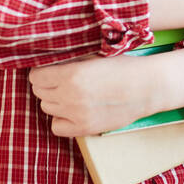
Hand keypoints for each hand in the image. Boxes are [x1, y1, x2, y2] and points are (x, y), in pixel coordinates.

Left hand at [28, 55, 155, 137]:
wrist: (147, 87)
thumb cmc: (123, 67)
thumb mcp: (94, 55)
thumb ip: (70, 59)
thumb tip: (47, 59)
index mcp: (72, 74)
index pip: (36, 76)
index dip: (41, 71)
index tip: (49, 69)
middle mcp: (70, 96)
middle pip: (39, 92)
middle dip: (46, 85)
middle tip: (60, 80)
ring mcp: (77, 114)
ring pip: (46, 108)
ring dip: (54, 100)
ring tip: (69, 93)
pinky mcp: (85, 128)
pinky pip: (56, 126)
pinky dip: (60, 118)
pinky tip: (71, 110)